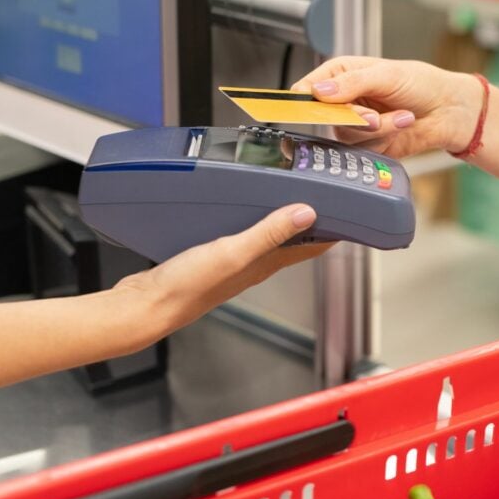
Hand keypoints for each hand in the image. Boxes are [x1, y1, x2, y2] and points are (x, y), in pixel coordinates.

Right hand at [113, 203, 329, 343]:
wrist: (147, 305)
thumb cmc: (188, 287)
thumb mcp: (233, 252)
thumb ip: (269, 233)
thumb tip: (307, 213)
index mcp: (265, 264)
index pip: (312, 247)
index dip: (334, 230)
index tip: (351, 211)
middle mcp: (254, 265)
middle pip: (293, 240)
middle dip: (312, 219)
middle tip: (324, 193)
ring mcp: (233, 262)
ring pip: (268, 237)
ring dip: (281, 218)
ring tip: (289, 193)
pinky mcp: (212, 257)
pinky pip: (241, 234)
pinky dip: (250, 220)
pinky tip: (241, 209)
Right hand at [292, 57, 483, 156]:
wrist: (449, 110)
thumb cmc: (421, 84)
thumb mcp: (387, 74)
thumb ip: (353, 82)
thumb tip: (320, 91)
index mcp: (342, 75)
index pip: (309, 88)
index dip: (305, 99)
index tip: (313, 105)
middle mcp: (344, 101)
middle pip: (325, 118)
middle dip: (354, 118)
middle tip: (374, 116)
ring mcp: (356, 125)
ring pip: (347, 136)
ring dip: (378, 128)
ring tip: (402, 115)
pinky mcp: (369, 145)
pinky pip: (365, 150)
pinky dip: (386, 139)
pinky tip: (403, 125)